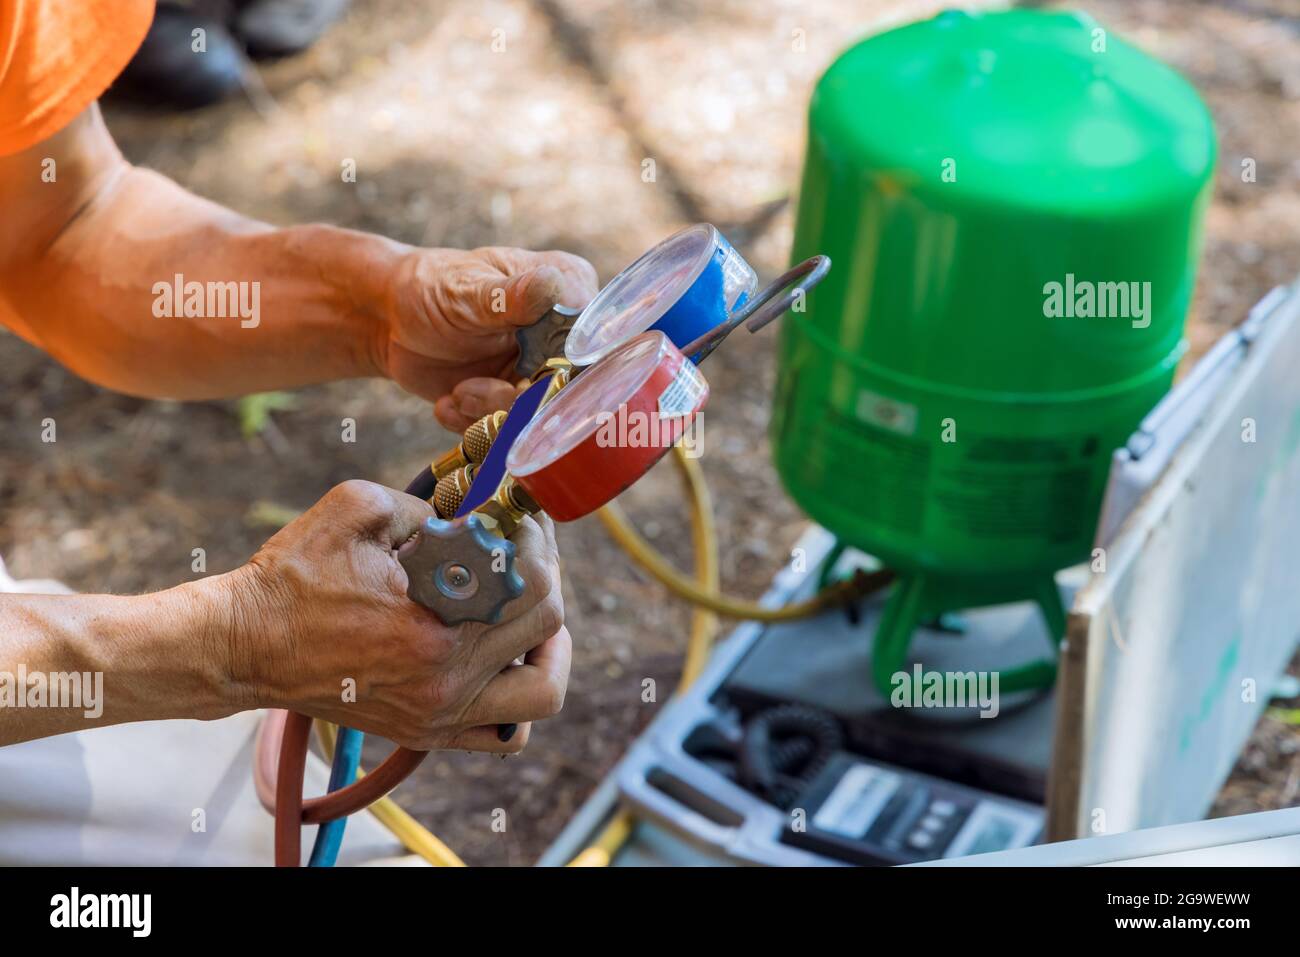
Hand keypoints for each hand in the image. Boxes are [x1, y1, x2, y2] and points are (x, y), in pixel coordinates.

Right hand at [220, 480, 567, 752]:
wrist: (244, 646)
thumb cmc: (293, 577)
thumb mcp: (357, 508)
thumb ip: (429, 504)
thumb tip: (476, 512)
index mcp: (435, 632)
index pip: (533, 586)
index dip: (537, 542)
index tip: (522, 517)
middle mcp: (446, 685)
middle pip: (547, 630)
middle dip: (545, 577)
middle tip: (525, 550)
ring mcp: (439, 717)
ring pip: (541, 694)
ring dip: (548, 647)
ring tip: (526, 611)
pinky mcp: (426, 732)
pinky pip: (505, 734)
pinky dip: (517, 695)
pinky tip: (501, 656)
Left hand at [380, 246, 597, 430]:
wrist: (390, 321)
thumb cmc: (431, 287)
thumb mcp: (467, 289)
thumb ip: (511, 295)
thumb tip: (552, 285)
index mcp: (570, 291)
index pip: (594, 338)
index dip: (569, 366)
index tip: (528, 377)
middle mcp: (565, 336)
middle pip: (569, 386)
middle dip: (516, 400)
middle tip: (469, 391)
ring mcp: (541, 373)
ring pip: (538, 415)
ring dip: (489, 414)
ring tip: (457, 393)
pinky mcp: (514, 404)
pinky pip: (508, 430)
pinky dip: (473, 424)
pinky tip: (449, 402)